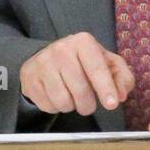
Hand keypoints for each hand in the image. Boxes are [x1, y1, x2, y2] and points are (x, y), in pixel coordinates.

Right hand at [19, 32, 135, 116]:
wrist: (48, 58)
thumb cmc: (83, 62)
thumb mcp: (106, 63)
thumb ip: (121, 77)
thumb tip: (121, 95)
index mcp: (82, 42)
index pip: (96, 68)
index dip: (106, 88)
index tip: (112, 104)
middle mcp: (60, 49)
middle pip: (80, 90)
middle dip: (88, 105)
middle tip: (88, 104)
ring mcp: (41, 63)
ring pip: (63, 101)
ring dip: (71, 107)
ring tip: (71, 98)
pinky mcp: (28, 77)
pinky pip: (47, 105)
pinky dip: (55, 107)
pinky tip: (56, 96)